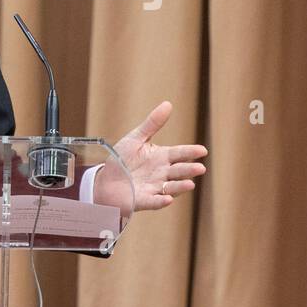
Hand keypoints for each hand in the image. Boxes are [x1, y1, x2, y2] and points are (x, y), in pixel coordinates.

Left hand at [94, 101, 207, 216]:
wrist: (104, 179)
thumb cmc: (122, 159)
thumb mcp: (136, 138)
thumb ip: (152, 124)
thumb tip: (168, 104)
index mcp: (161, 157)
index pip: (179, 154)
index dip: (191, 152)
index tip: (202, 150)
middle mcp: (161, 173)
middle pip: (178, 171)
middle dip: (189, 170)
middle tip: (200, 168)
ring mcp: (154, 188)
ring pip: (171, 187)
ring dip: (180, 186)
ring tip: (190, 184)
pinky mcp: (143, 200)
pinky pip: (154, 202)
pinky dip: (161, 201)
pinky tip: (168, 199)